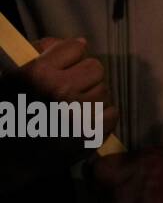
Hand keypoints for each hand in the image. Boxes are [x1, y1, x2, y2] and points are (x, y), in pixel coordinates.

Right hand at [10, 37, 118, 154]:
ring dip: (91, 96)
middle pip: (95, 68)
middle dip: (83, 76)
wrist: (5, 158)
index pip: (76, 47)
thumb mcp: (13, 76)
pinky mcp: (90, 135)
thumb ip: (41, 53)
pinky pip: (112, 112)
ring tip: (72, 107)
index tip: (61, 67)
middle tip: (69, 88)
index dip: (68, 56)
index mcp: (38, 74)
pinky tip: (83, 120)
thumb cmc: (8, 112)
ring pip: (104, 90)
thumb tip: (80, 43)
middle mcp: (61, 91)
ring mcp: (78, 115)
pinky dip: (101, 116)